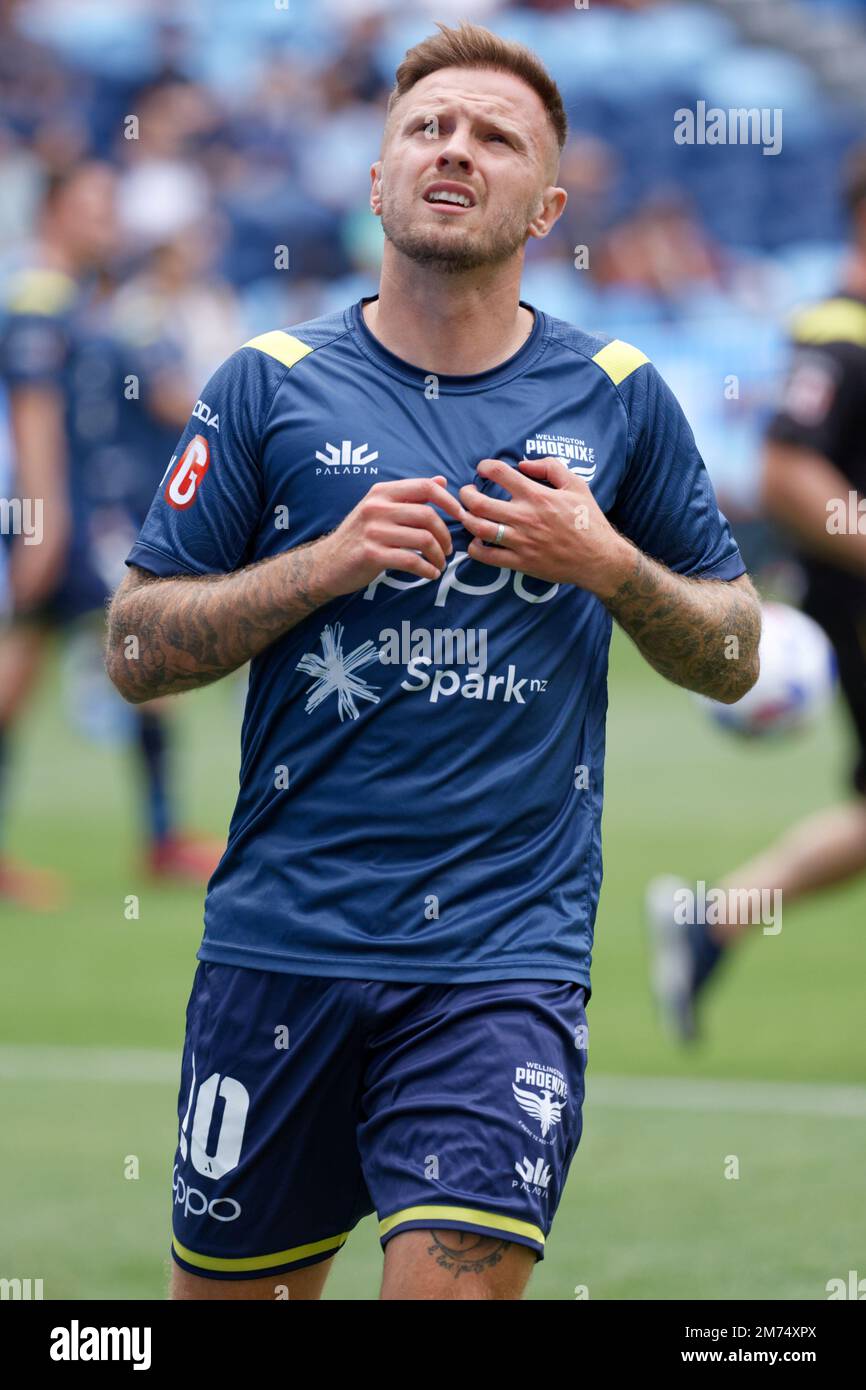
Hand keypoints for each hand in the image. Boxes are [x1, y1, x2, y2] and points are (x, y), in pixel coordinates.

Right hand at [315, 475, 465, 596]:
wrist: (326, 564)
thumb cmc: (358, 537)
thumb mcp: (379, 508)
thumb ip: (409, 495)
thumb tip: (441, 480)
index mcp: (381, 492)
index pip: (424, 487)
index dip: (449, 501)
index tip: (461, 516)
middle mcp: (377, 507)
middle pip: (428, 515)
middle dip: (445, 536)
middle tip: (447, 550)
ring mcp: (373, 531)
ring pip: (423, 539)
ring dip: (438, 556)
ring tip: (439, 564)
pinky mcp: (371, 554)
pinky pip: (411, 561)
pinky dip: (427, 569)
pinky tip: (430, 574)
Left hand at [459, 456, 634, 598]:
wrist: (599, 558)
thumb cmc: (588, 520)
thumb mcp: (576, 485)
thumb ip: (550, 467)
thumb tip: (523, 464)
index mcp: (537, 495)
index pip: (500, 472)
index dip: (485, 466)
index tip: (483, 469)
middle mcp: (524, 517)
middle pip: (478, 502)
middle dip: (465, 494)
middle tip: (466, 492)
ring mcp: (520, 541)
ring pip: (478, 528)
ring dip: (466, 519)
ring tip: (467, 514)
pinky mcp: (520, 562)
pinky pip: (486, 556)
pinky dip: (474, 548)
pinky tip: (477, 542)